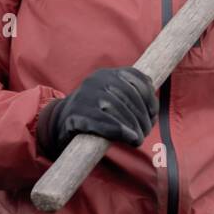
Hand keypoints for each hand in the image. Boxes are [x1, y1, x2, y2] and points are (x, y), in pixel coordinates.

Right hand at [36, 66, 159, 159]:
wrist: (60, 123)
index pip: (136, 78)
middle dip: (142, 116)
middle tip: (146, 132)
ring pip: (116, 108)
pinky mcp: (76, 114)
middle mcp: (96, 80)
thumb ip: (131, 97)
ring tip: (138, 139)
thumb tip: (153, 105)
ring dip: (133, 126)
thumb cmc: (95, 114)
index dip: (149, 97)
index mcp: (107, 74)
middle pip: (128, 95)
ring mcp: (84, 96)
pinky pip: (102, 121)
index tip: (153, 115)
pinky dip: (119, 130)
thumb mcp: (112, 99)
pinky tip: (129, 138)